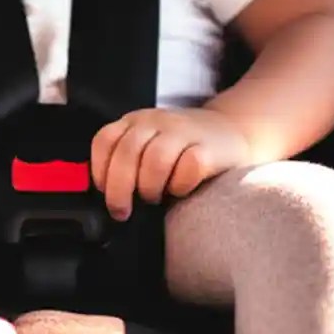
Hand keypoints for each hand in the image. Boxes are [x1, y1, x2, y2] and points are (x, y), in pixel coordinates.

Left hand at [90, 107, 249, 220]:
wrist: (233, 132)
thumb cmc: (184, 149)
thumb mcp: (148, 146)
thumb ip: (126, 161)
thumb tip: (104, 197)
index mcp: (135, 121)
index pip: (105, 141)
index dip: (100, 171)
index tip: (104, 193)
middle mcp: (156, 121)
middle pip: (126, 154)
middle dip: (119, 190)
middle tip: (123, 211)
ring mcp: (183, 131)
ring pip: (155, 161)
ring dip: (150, 188)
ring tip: (156, 197)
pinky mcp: (208, 147)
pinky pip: (188, 168)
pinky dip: (180, 186)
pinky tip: (182, 190)